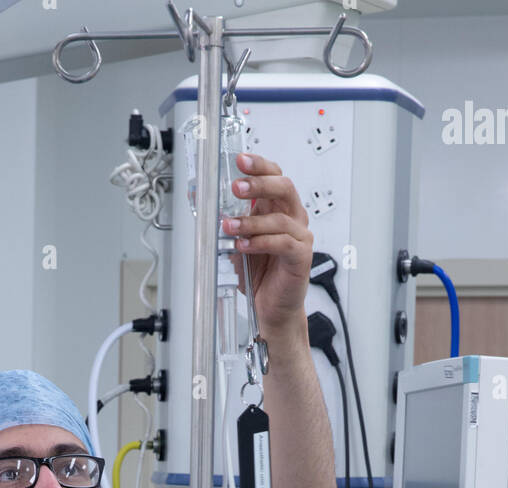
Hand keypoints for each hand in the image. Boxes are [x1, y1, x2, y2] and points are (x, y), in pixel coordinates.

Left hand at [221, 151, 312, 338]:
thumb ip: (230, 222)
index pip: (274, 176)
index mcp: (278, 209)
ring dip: (251, 221)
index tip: (240, 160)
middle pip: (284, 188)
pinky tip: (243, 246)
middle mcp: (292, 219)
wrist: (273, 307)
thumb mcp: (238, 241)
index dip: (259, 165)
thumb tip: (206, 204)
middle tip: (237, 187)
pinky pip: (283, 243)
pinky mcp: (301, 257)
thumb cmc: (260, 274)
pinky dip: (260, 242)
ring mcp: (300, 237)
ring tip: (229, 227)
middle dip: (259, 184)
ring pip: (280, 218)